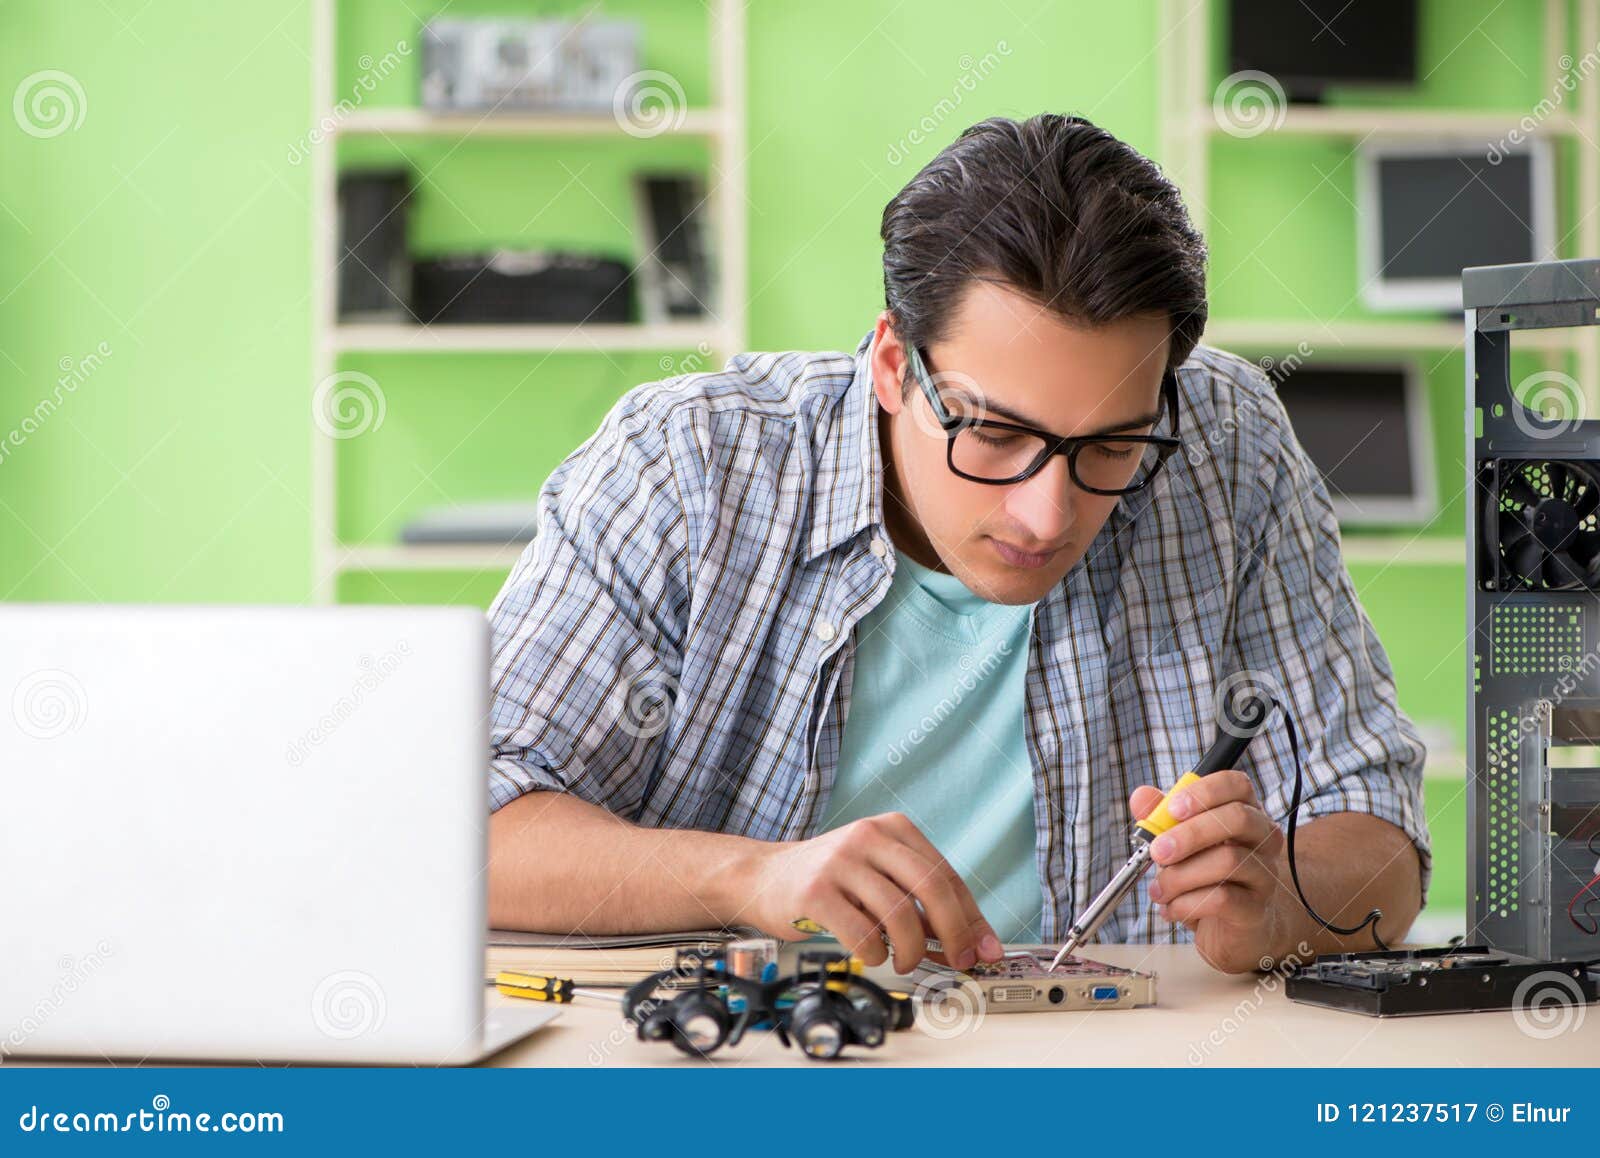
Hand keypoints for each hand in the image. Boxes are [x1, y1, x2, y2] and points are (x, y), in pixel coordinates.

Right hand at [741, 812, 1003, 973]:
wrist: (763, 876)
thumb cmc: (830, 881)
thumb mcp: (878, 873)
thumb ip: (919, 900)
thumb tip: (970, 942)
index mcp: (893, 828)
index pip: (946, 874)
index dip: (971, 917)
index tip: (983, 949)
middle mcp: (868, 836)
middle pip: (931, 887)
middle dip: (954, 932)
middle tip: (957, 961)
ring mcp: (840, 861)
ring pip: (899, 914)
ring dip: (911, 950)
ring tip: (904, 961)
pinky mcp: (815, 891)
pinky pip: (863, 932)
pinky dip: (877, 954)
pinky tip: (873, 954)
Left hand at [1128, 771, 1296, 973]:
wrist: (1230, 929)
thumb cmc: (1204, 876)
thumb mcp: (1178, 843)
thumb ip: (1160, 818)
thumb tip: (1141, 796)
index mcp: (1244, 811)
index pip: (1237, 785)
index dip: (1204, 792)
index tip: (1172, 809)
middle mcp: (1263, 838)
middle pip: (1237, 818)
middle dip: (1190, 833)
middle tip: (1157, 852)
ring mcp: (1265, 874)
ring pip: (1228, 861)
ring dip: (1180, 876)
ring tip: (1158, 890)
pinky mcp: (1257, 909)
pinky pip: (1222, 899)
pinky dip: (1186, 904)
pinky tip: (1171, 909)